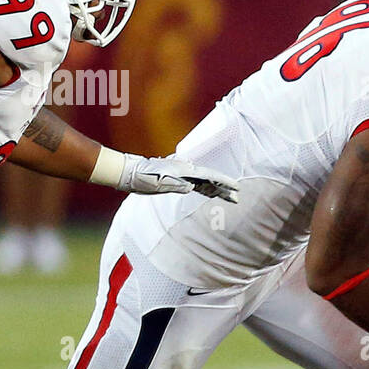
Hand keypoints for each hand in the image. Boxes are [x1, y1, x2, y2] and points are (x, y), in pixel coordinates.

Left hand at [118, 154, 239, 201]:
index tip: (236, 187)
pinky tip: (213, 194)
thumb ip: (176, 185)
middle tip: (237, 197)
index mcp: (184, 170)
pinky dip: (207, 189)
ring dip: (217, 190)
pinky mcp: (178, 180)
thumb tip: (191, 187)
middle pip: (210, 179)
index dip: (224, 181)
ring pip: (205, 182)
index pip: (209, 175)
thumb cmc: (142, 178)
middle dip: (224, 188)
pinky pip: (197, 185)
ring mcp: (183, 175)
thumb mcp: (158, 183)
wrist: (130, 173)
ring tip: (230, 197)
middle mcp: (186, 171)